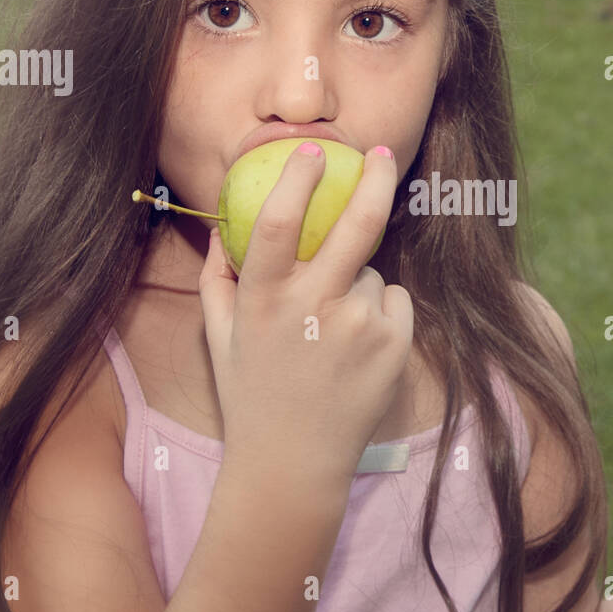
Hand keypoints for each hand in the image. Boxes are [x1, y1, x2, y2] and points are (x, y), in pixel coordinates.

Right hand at [197, 142, 412, 485]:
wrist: (293, 464)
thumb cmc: (251, 393)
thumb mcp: (220, 336)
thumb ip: (217, 278)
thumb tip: (221, 228)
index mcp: (264, 300)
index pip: (281, 223)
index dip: (298, 178)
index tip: (313, 148)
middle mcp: (312, 308)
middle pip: (356, 225)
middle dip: (372, 178)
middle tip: (380, 154)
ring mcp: (358, 328)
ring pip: (374, 273)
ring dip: (360, 286)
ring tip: (334, 334)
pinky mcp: (393, 346)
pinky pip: (396, 302)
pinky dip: (383, 314)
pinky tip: (358, 348)